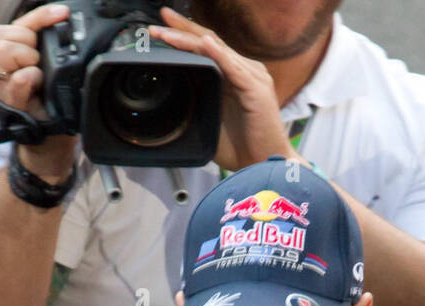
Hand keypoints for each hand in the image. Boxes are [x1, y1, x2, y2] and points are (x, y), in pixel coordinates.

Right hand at [0, 4, 78, 177]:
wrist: (48, 142)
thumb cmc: (46, 104)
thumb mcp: (43, 69)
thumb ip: (41, 45)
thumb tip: (59, 19)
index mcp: (0, 58)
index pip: (12, 25)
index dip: (39, 16)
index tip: (61, 13)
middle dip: (27, 42)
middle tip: (39, 62)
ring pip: (4, 51)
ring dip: (28, 58)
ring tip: (37, 74)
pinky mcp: (9, 104)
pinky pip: (17, 80)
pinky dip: (30, 76)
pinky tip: (37, 83)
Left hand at [150, 7, 295, 170]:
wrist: (264, 166)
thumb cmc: (242, 147)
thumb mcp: (210, 120)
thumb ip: (196, 103)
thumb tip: (170, 98)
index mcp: (235, 76)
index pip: (208, 47)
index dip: (185, 35)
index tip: (161, 27)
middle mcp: (246, 71)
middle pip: (211, 42)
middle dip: (183, 29)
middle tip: (160, 19)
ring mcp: (253, 78)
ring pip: (217, 51)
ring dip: (190, 40)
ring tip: (167, 33)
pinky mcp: (257, 90)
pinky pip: (234, 68)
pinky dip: (219, 55)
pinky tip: (205, 43)